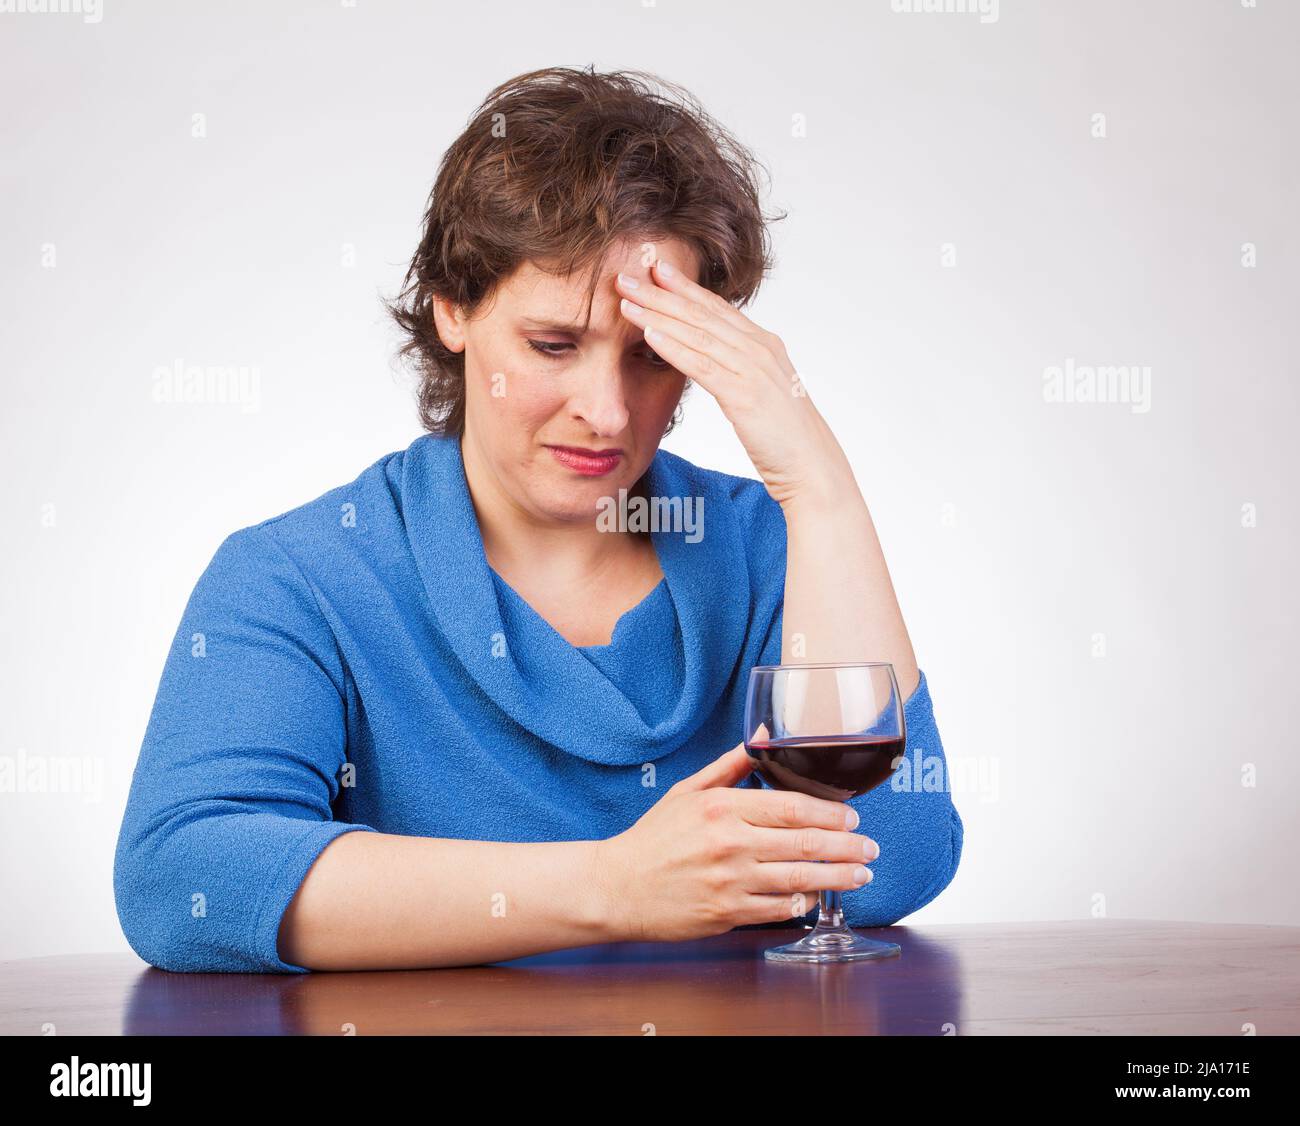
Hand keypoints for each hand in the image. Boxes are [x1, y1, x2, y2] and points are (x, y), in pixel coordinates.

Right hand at [592, 743, 879, 942]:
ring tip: (862, 875)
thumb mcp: (688, 792)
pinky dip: (803, 904)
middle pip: (805, 843)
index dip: (830, 813)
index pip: (791, 807)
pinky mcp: (726, 913)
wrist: (615, 887)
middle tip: (870, 848)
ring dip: (838, 878)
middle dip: (847, 847)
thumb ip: (731, 765)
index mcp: (722, 807)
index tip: (852, 818)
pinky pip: (778, 909)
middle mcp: (729, 843)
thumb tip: (764, 734)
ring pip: (799, 878)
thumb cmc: (654, 838)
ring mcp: (729, 881)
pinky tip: (817, 897)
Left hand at [615, 260, 857, 510]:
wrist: (812, 466)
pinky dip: (675, 348)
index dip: (685, 287)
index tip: (657, 269)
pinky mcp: (744, 395)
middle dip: (662, 294)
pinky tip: (650, 335)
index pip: (717, 308)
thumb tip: (715, 362)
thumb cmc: (786, 436)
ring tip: (628, 302)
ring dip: (660, 316)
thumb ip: (740, 370)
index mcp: (764, 345)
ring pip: (698, 335)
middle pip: (702, 314)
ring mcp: (753, 370)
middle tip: (627, 277)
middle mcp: (759, 349)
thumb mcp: (762, 392)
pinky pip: (703, 366)